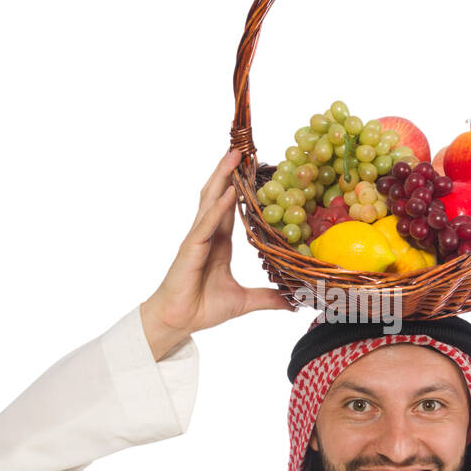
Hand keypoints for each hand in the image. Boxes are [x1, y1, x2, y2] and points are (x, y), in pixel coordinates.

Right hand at [141, 149, 292, 358]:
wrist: (178, 322)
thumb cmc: (202, 308)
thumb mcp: (244, 301)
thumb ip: (267, 299)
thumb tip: (292, 304)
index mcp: (219, 242)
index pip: (229, 207)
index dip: (238, 187)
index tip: (251, 167)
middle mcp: (207, 235)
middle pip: (217, 195)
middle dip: (229, 171)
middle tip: (243, 148)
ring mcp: (197, 239)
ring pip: (209, 202)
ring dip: (222, 178)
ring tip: (234, 156)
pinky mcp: (190, 250)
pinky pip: (205, 225)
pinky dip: (217, 208)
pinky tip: (227, 194)